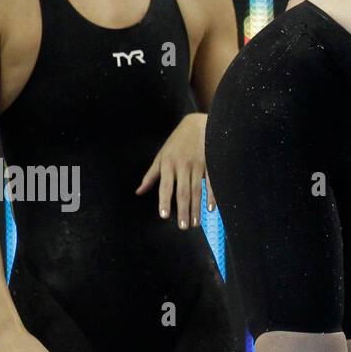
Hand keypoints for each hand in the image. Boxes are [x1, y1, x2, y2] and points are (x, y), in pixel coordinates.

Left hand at [136, 113, 213, 228]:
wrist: (198, 124)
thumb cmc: (176, 143)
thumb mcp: (161, 156)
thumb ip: (151, 176)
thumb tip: (139, 192)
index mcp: (168, 164)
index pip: (165, 185)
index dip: (164, 200)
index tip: (164, 215)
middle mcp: (182, 165)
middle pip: (182, 192)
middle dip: (182, 210)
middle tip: (182, 227)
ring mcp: (198, 165)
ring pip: (196, 190)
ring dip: (195, 208)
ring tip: (194, 223)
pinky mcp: (211, 164)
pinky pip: (211, 183)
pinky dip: (212, 196)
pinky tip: (210, 209)